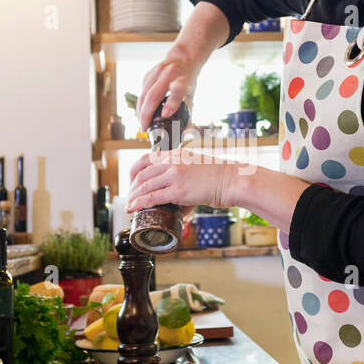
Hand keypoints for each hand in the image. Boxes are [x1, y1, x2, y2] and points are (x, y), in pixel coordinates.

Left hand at [126, 149, 244, 212]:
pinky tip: (133, 208)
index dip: (134, 171)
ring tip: (129, 206)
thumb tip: (180, 205)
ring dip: (133, 197)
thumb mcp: (197, 170)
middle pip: (141, 173)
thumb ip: (184, 182)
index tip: (132, 182)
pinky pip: (152, 197)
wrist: (233, 179)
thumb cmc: (220, 177)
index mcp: (175, 155)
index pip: (145, 158)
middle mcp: (172, 161)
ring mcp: (174, 175)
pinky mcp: (178, 190)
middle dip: (132, 188)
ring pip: (144, 185)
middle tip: (131, 198)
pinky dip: (139, 203)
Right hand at [136, 43, 201, 131]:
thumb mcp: (192, 95)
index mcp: (184, 80)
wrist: (182, 59)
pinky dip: (140, 105)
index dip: (172, 102)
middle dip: (146, 115)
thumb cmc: (188, 81)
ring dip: (140, 112)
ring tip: (142, 124)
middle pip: (153, 95)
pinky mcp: (148, 74)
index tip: (165, 115)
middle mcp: (169, 74)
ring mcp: (156, 72)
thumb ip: (188, 112)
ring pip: (143, 95)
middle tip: (145, 128)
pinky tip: (142, 114)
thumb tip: (187, 132)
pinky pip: (141, 92)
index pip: (178, 89)